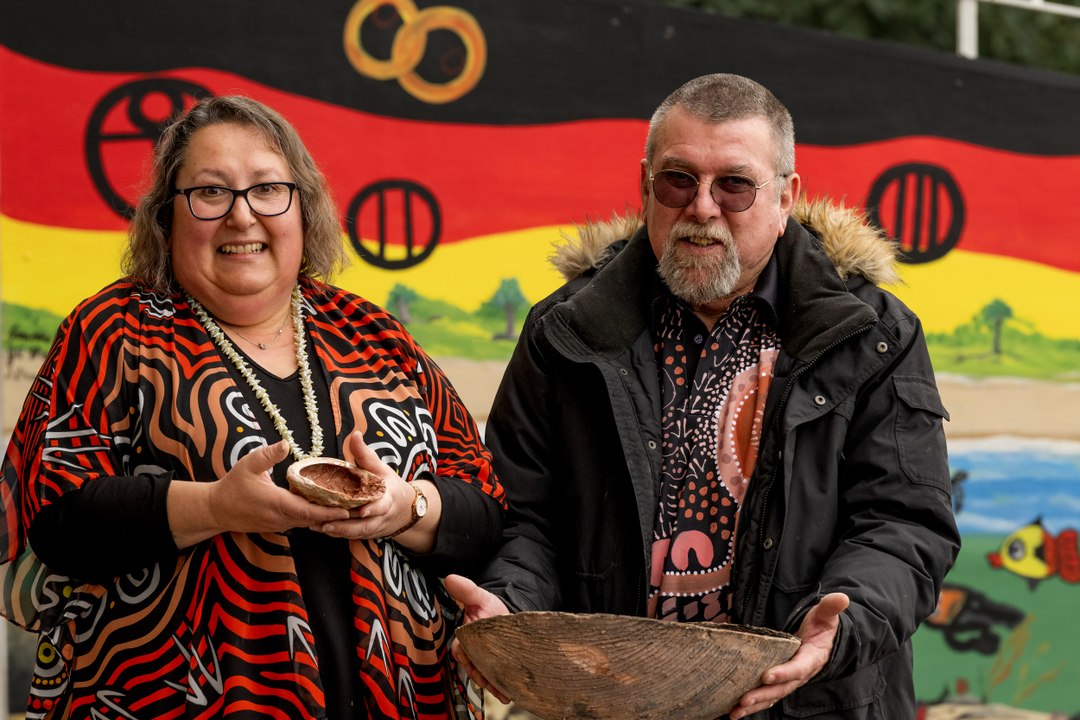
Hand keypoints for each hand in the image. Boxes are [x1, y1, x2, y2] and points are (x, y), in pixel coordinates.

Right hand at [179, 441, 348, 545]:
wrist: (216, 510)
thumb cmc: (232, 485)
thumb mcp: (248, 464)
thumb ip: (268, 454)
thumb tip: (285, 442)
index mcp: (276, 503)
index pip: (308, 511)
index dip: (330, 511)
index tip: (349, 508)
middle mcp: (281, 518)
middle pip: (314, 519)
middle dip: (335, 513)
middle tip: (358, 506)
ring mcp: (280, 524)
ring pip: (308, 522)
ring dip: (326, 515)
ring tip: (349, 505)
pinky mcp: (278, 526)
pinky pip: (300, 522)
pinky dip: (315, 516)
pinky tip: (327, 506)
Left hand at [317, 431, 419, 540]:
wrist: (403, 509)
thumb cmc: (389, 485)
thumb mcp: (381, 468)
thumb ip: (366, 455)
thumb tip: (355, 434)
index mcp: (388, 498)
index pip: (381, 505)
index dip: (373, 509)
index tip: (361, 511)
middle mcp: (381, 516)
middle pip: (365, 525)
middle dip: (346, 526)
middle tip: (326, 523)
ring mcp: (374, 528)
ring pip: (356, 533)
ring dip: (337, 531)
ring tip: (317, 526)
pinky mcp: (366, 534)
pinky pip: (351, 536)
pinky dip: (336, 533)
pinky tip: (319, 528)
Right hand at [444, 574, 511, 702]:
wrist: (507, 618)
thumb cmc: (490, 608)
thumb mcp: (480, 598)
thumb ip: (466, 590)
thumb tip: (450, 578)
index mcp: (465, 638)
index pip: (460, 649)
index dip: (464, 653)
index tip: (468, 656)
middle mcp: (472, 653)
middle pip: (472, 667)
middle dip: (480, 675)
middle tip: (489, 680)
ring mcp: (484, 662)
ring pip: (484, 676)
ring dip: (492, 684)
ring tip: (503, 692)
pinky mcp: (495, 668)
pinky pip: (495, 680)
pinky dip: (499, 688)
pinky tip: (507, 694)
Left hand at [729, 593, 848, 718]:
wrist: (823, 641)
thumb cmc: (822, 627)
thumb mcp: (826, 616)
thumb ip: (830, 608)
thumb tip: (842, 598)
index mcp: (811, 659)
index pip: (798, 668)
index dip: (784, 673)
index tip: (766, 676)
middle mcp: (800, 674)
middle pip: (781, 688)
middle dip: (762, 695)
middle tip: (743, 700)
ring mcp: (790, 681)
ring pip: (772, 696)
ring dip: (754, 706)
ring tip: (734, 712)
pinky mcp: (780, 682)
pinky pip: (766, 696)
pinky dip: (752, 705)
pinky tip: (734, 710)